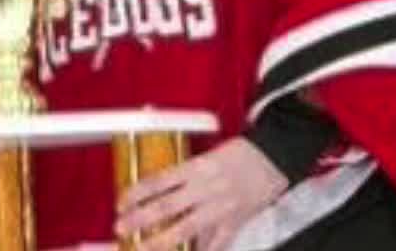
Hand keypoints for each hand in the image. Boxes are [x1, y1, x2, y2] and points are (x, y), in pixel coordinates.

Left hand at [115, 138, 287, 250]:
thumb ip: (186, 172)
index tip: (122, 202)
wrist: (274, 157)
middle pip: (165, 207)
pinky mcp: (233, 224)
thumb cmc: (241, 153)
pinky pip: (212, 245)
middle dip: (139, 220)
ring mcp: (220, 210)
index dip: (136, 193)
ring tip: (143, 247)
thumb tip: (159, 187)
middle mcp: (206, 189)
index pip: (159, 181)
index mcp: (198, 167)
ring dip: (159, 241)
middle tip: (122, 227)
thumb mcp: (208, 155)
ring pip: (184, 230)